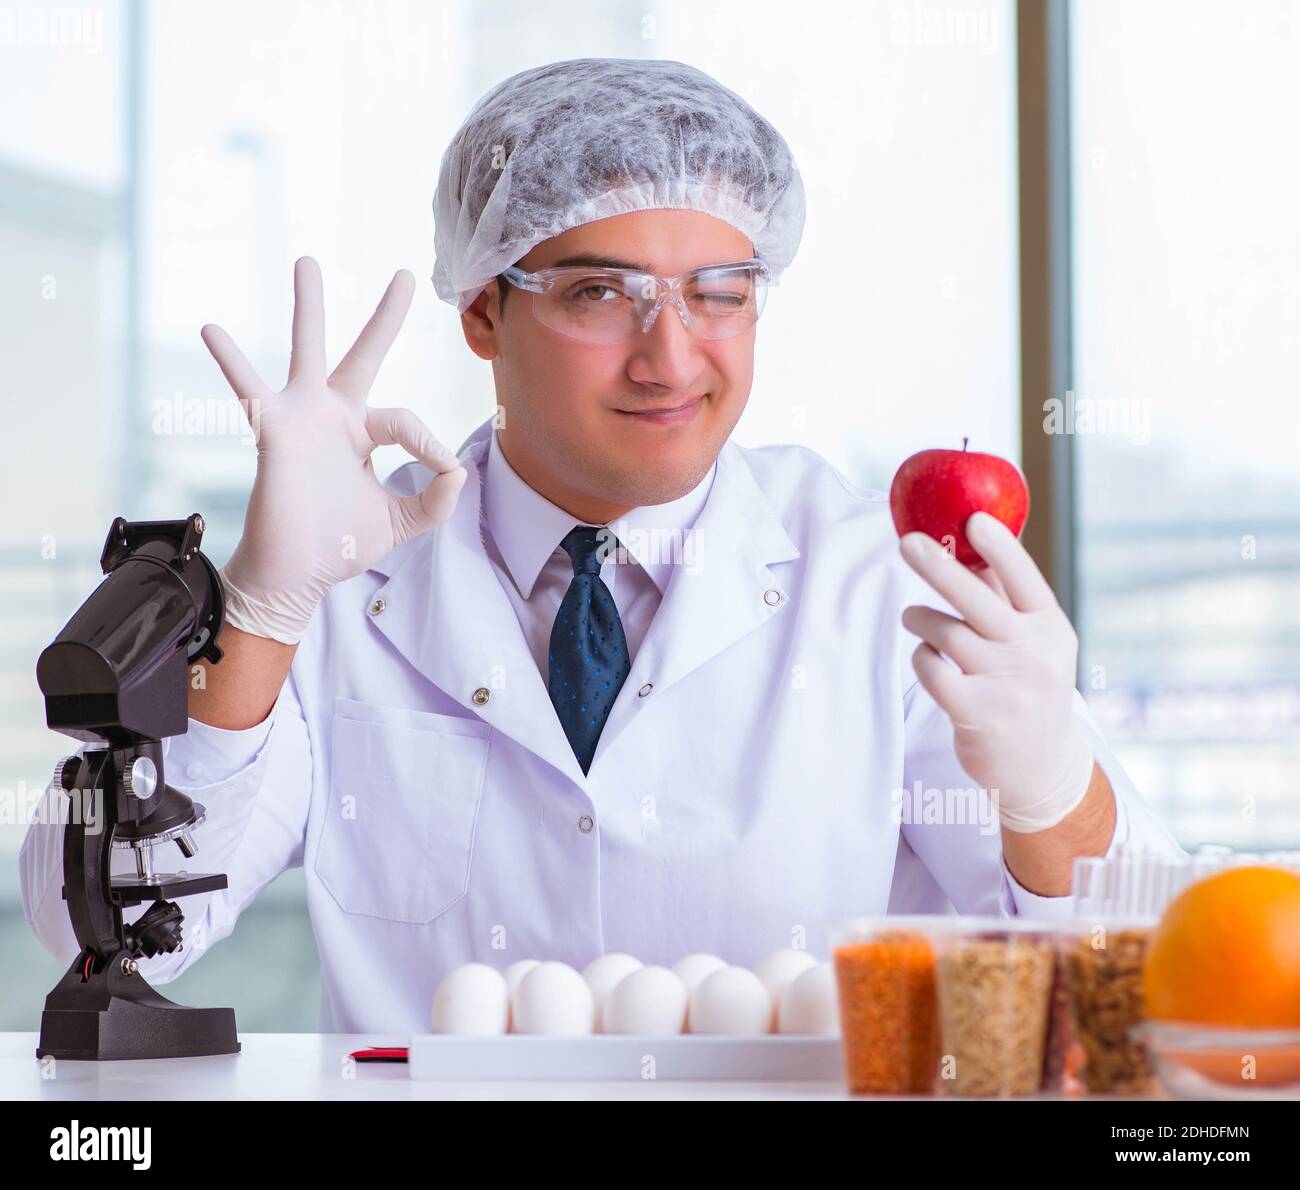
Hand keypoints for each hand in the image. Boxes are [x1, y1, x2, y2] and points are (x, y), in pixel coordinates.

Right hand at [201, 257, 466, 643]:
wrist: (297, 574)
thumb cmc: (340, 545)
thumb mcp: (402, 522)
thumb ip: (435, 500)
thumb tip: (458, 469)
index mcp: (365, 433)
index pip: (407, 421)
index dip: (430, 444)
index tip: (444, 470)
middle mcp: (335, 416)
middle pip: (364, 354)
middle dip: (385, 317)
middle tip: (407, 274)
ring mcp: (303, 418)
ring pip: (309, 350)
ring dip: (309, 306)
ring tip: (307, 261)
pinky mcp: (275, 432)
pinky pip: (249, 390)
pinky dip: (231, 360)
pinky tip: (212, 329)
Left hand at [898, 511, 1094, 832]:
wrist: (1041, 766)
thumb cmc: (1026, 686)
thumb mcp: (1033, 643)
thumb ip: (1004, 599)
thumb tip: (965, 542)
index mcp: (1050, 628)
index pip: (1025, 580)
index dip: (1000, 549)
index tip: (974, 520)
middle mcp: (1033, 654)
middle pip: (978, 600)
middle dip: (938, 567)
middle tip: (907, 543)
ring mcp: (1006, 686)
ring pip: (945, 632)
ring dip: (920, 619)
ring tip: (914, 618)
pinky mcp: (976, 713)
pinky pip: (931, 668)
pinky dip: (922, 657)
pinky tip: (928, 658)